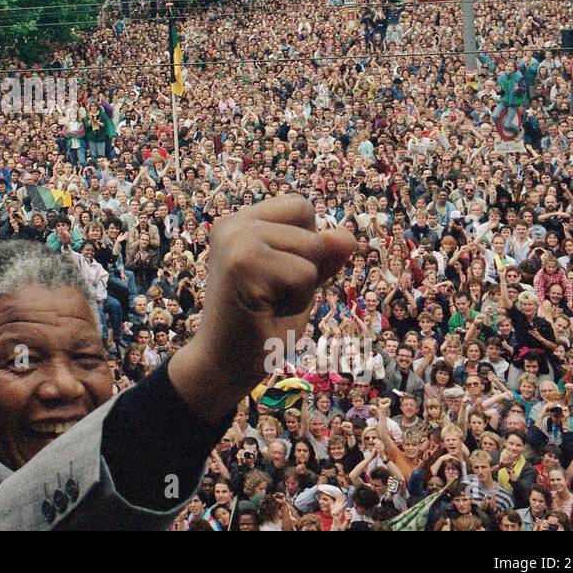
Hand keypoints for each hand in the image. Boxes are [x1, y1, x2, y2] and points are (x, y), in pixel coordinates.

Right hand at [180, 196, 354, 392]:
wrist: (224, 367)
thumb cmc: (262, 325)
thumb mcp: (299, 283)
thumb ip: (322, 257)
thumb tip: (348, 237)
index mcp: (238, 223)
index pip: (299, 206)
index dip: (305, 244)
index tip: (273, 277)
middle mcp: (231, 224)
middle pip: (308, 217)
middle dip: (306, 260)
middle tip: (271, 293)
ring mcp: (235, 240)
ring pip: (312, 246)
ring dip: (303, 285)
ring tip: (269, 303)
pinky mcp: (242, 263)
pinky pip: (304, 274)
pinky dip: (297, 301)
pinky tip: (266, 312)